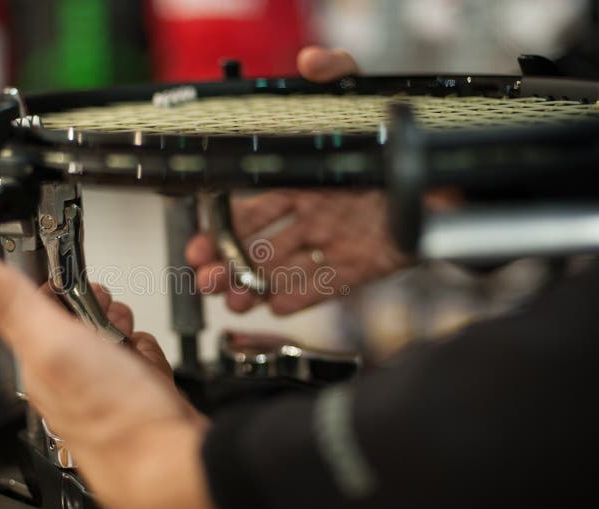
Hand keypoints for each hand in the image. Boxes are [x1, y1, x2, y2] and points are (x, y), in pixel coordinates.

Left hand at [0, 250, 225, 508]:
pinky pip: (144, 367)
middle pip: (82, 324)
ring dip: (131, 337)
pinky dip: (152, 362)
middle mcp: (69, 383)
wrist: (177, 468)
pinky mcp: (138, 403)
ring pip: (116, 343)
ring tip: (134, 351)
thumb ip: (1, 300)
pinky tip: (152, 375)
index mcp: (39, 368)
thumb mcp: (51, 343)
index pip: (37, 311)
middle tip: (111, 321)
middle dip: (104, 313)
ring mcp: (105, 394)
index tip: (75, 285)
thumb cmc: (116, 423)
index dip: (59, 289)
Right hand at [186, 47, 407, 314]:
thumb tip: (309, 60)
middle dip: (228, 265)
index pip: (252, 210)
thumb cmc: (401, 134)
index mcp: (303, 183)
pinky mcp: (362, 266)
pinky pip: (325, 286)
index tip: (200, 244)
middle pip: (259, 248)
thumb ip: (337, 73)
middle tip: (207, 279)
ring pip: (285, 272)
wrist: (450, 172)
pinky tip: (276, 306)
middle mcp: (314, 216)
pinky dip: (301, 298)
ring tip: (236, 301)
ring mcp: (335, 243)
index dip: (223, 228)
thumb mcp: (364, 99)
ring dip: (256, 287)